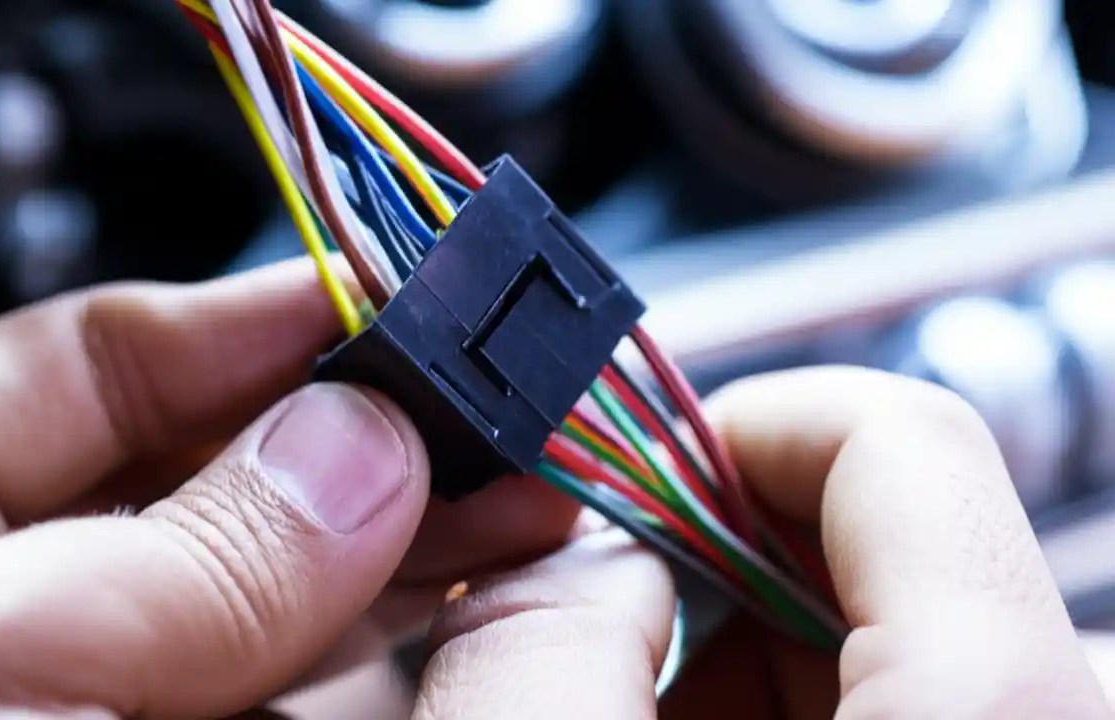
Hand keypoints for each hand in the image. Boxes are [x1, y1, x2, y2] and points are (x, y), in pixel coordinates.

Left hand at [0, 259, 578, 717]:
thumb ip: (187, 559)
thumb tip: (364, 446)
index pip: (90, 365)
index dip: (248, 322)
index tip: (390, 305)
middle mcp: (7, 611)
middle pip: (215, 478)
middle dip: (362, 446)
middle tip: (495, 424)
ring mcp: (105, 701)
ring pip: (285, 599)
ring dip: (412, 553)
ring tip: (530, 518)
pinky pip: (312, 702)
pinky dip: (404, 665)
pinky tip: (485, 616)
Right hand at [412, 367, 1113, 718]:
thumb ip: (538, 648)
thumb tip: (557, 565)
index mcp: (991, 714)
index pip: (897, 437)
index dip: (734, 428)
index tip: (633, 486)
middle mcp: (1055, 715)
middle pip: (882, 534)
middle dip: (713, 562)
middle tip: (602, 641)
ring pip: (888, 630)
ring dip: (738, 657)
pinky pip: (903, 700)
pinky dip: (786, 711)